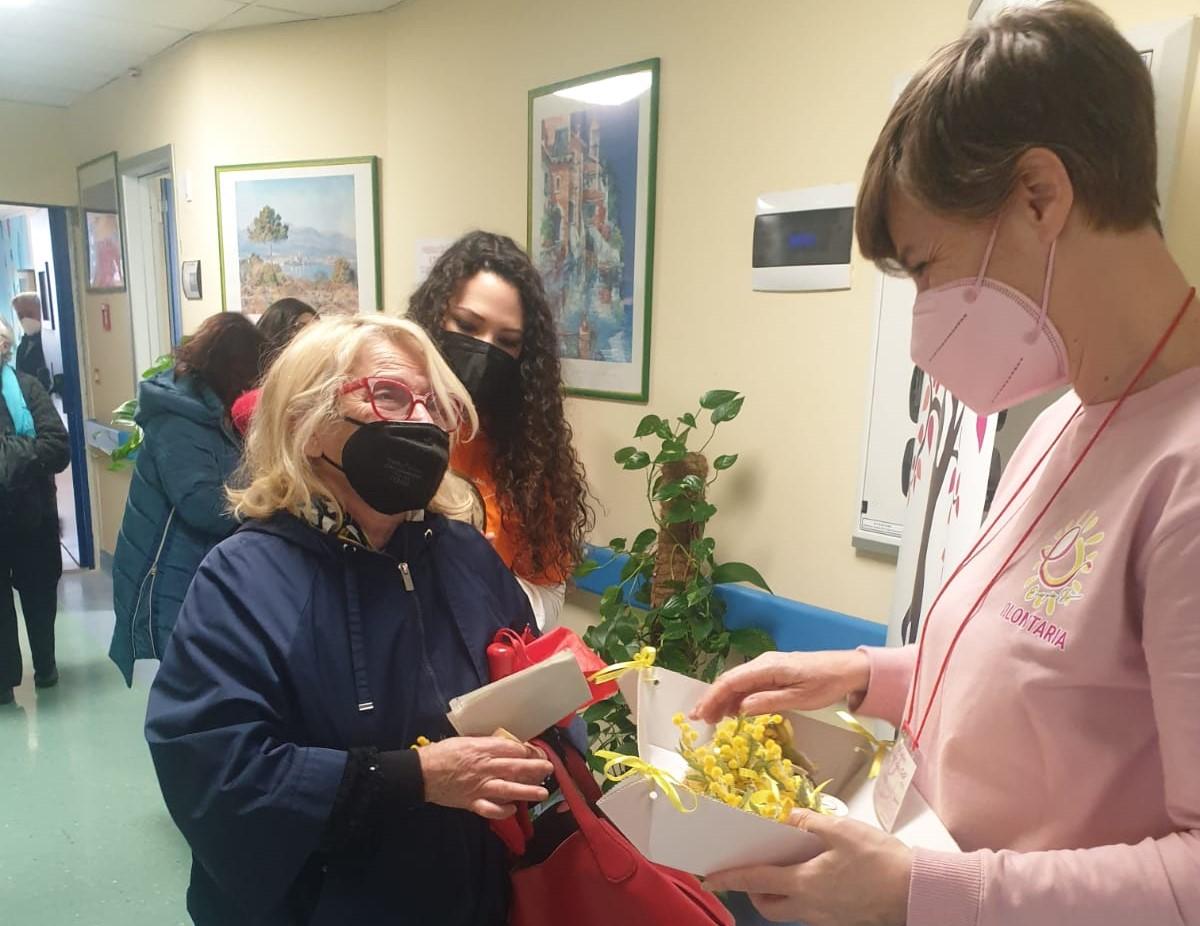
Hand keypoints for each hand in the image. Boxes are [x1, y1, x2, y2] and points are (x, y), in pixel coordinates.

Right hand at [418, 736, 552, 820]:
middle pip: (515, 767)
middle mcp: (485, 767)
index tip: (536, 753)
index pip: (512, 749)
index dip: (527, 751)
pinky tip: (513, 809)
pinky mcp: (472, 802)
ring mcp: (480, 787)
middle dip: (535, 768)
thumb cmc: (443, 753)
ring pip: (508, 789)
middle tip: (549, 769)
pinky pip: (491, 809)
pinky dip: (503, 811)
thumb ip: (485, 744)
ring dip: (527, 791)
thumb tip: (504, 746)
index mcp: (483, 749)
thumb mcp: (466, 740)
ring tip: (543, 792)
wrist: (422, 773)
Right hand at [690, 650, 870, 722]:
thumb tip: (741, 709)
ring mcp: (766, 668)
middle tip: (699, 720)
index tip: (700, 714)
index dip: (713, 698)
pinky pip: (748, 685)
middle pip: (729, 681)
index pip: (731, 681)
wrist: (847, 669)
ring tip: (711, 719)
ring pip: (737, 683)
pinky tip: (733, 712)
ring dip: (722, 700)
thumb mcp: (800, 698)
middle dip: (712, 700)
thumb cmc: (826, 683)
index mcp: (767, 667)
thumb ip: (769, 702)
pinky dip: (737, 698)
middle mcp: (762, 664)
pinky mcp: (772, 673)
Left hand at [705, 808, 911, 925]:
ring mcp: (827, 917)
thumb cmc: (881, 861)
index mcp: (804, 884)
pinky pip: (812, 910)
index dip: (730, 877)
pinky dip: (804, 894)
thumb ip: (809, 822)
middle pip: (770, 905)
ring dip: (781, 893)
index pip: (755, 880)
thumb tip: (789, 818)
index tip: (710, 877)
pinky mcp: (843, 919)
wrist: (917, 891)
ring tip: (790, 866)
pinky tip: (818, 873)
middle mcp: (811, 907)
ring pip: (791, 910)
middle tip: (756, 868)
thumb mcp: (842, 831)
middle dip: (756, 890)